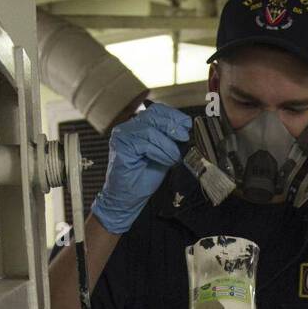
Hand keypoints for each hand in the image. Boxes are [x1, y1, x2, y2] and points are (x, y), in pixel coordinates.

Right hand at [90, 102, 190, 233]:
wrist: (127, 198)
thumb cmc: (143, 177)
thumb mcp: (163, 154)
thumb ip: (170, 141)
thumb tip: (185, 130)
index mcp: (137, 126)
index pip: (156, 110)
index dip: (173, 115)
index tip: (187, 124)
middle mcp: (127, 127)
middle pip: (153, 116)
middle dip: (173, 127)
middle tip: (184, 138)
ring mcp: (122, 136)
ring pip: (150, 130)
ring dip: (168, 144)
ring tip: (175, 157)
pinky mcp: (120, 147)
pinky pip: (144, 144)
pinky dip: (159, 152)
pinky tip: (167, 160)